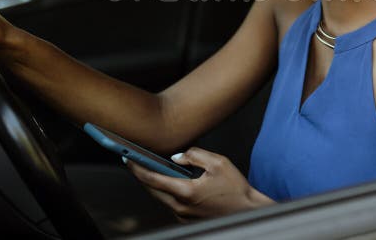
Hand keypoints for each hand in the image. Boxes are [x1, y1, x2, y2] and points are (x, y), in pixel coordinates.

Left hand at [124, 147, 273, 221]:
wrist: (247, 211)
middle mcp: (181, 207)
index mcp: (186, 191)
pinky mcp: (187, 219)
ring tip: (150, 167)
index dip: (137, 167)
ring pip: (160, 197)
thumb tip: (176, 157)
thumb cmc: (235, 188)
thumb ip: (194, 155)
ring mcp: (183, 216)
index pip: (152, 179)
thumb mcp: (218, 162)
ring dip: (153, 183)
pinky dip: (165, 191)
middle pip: (151, 190)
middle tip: (134, 160)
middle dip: (141, 175)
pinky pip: (170, 203)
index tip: (128, 157)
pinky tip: (168, 181)